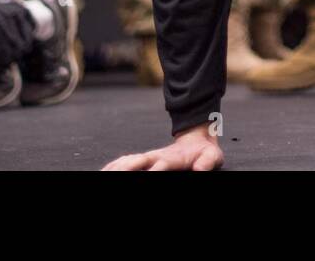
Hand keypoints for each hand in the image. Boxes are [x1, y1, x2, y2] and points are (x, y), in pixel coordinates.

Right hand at [102, 124, 222, 171]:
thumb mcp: (212, 156)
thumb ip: (206, 162)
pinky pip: (125, 161)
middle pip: (137, 161)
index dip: (154, 171)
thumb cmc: (204, 152)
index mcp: (173, 157)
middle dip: (125, 168)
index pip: (160, 165)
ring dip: (115, 166)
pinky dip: (114, 165)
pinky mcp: (145, 159)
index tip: (149, 175)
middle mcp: (157, 156)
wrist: (197, 139)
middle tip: (113, 175)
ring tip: (102, 172)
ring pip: (128, 160)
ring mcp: (149, 157)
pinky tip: (105, 169)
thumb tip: (200, 170)